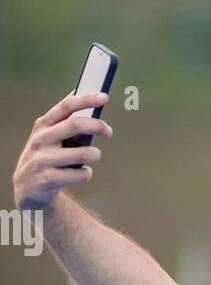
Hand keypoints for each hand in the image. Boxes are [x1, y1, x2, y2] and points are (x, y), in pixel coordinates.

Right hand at [12, 90, 111, 210]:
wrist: (27, 187)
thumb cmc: (47, 156)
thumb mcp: (50, 138)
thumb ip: (67, 123)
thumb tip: (93, 104)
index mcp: (43, 125)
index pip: (66, 106)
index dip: (86, 100)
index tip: (104, 97)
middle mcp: (40, 139)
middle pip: (75, 125)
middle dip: (97, 126)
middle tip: (109, 131)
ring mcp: (43, 159)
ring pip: (82, 153)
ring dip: (94, 154)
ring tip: (95, 155)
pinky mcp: (48, 179)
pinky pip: (80, 174)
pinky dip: (86, 173)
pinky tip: (82, 173)